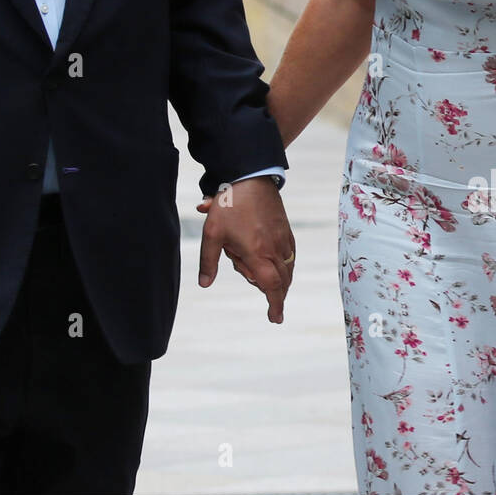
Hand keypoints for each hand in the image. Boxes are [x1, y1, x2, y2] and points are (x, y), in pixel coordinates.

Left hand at [195, 178, 294, 323]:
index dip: (275, 304)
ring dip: (278, 279)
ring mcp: (284, 239)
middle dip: (274, 292)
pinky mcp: (287, 230)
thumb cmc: (230, 204)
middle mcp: (275, 249)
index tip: (275, 317)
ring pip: (287, 269)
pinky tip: (272, 261)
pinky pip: (290, 256)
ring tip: (258, 271)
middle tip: (255, 283)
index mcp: (257, 253)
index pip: (271, 287)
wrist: (252, 177)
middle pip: (282, 281)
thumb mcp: (212, 233)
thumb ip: (208, 261)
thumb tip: (205, 283)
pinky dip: (284, 265)